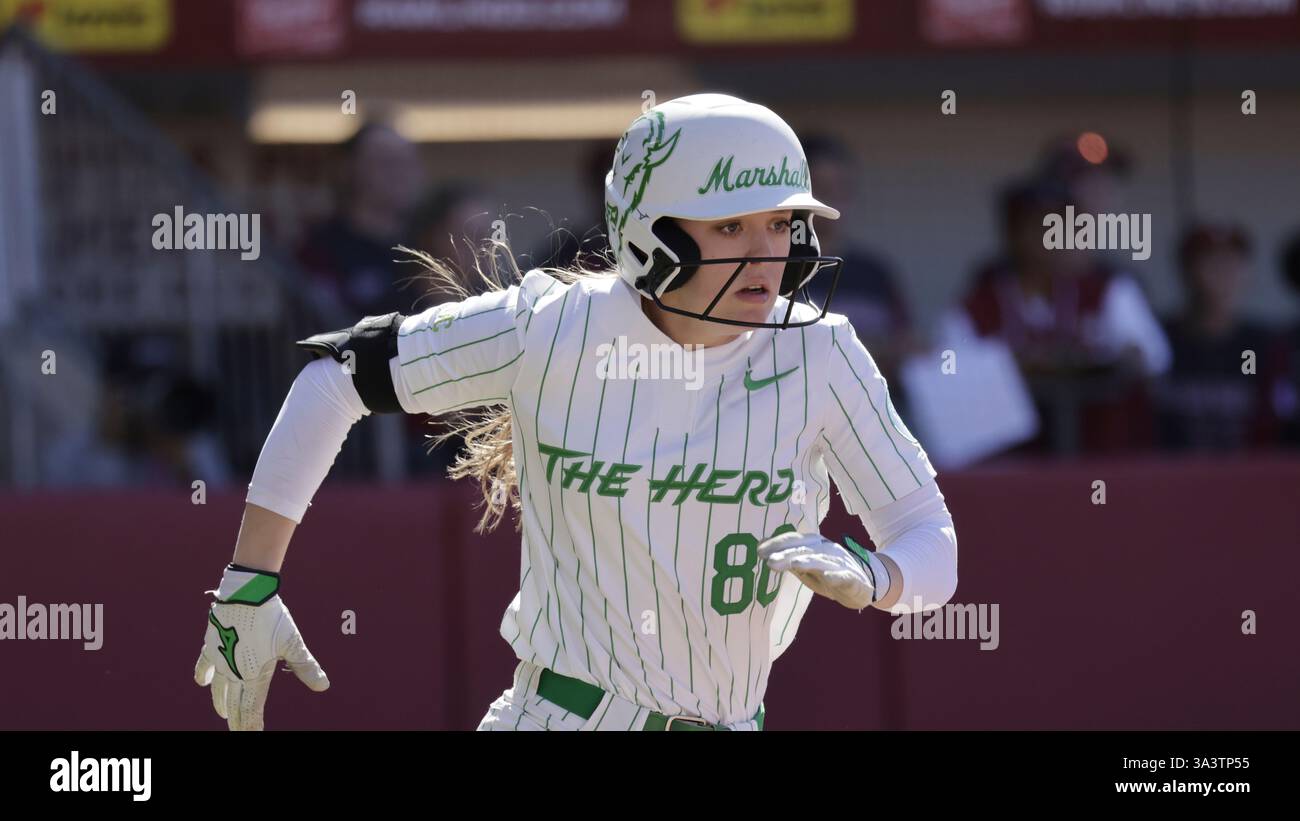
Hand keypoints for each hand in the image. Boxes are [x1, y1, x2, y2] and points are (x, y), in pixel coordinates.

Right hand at [194, 566, 328, 729]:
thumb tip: (324, 686)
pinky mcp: (211, 645)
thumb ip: (306, 667)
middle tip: (238, 731)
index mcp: (255, 676)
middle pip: (234, 703)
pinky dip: (203, 675)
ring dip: (221, 702)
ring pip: (219, 689)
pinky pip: (205, 665)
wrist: (246, 594)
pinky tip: (202, 682)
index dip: (252, 725)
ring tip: (223, 712)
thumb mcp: (293, 644)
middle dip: (237, 720)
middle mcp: (235, 673)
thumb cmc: (273, 618)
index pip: (251, 710)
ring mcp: (220, 660)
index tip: (252, 734)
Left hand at [758, 532, 880, 610]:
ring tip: (794, 565)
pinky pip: (845, 576)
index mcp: (815, 545)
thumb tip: (760, 547)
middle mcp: (827, 549)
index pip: (795, 540)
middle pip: (805, 550)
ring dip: (809, 562)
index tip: (760, 550)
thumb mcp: (806, 566)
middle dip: (787, 554)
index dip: (778, 544)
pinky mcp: (853, 578)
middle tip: (769, 561)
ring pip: (823, 561)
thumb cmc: (829, 574)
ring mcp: (841, 563)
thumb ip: (787, 557)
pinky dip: (837, 576)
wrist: (866, 584)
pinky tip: (829, 578)